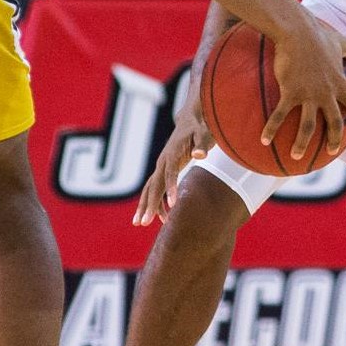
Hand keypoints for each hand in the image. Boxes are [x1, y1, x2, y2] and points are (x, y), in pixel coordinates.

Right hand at [134, 104, 213, 225]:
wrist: (189, 121)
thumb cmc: (199, 128)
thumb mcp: (204, 133)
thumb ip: (202, 144)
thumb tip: (199, 155)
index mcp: (172, 153)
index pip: (170, 173)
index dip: (170, 188)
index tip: (172, 204)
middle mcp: (163, 162)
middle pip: (153, 185)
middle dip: (149, 204)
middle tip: (144, 222)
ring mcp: (161, 167)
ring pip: (150, 189)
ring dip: (146, 206)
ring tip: (141, 223)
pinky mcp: (164, 171)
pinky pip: (157, 189)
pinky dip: (158, 203)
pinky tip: (163, 218)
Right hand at [262, 16, 345, 159]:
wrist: (297, 32)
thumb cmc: (318, 36)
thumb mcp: (341, 41)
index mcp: (339, 83)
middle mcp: (327, 93)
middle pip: (334, 122)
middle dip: (334, 139)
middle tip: (331, 151)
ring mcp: (309, 95)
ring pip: (309, 126)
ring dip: (302, 144)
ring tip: (297, 157)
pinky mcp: (291, 92)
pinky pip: (281, 116)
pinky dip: (272, 129)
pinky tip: (264, 140)